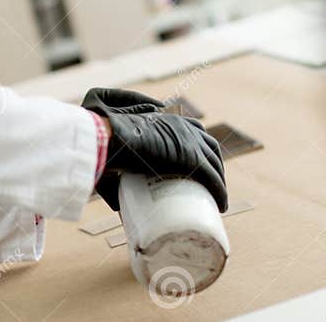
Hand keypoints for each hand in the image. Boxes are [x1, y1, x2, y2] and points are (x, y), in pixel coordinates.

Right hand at [81, 87, 227, 212]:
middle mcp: (181, 126)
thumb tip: (118, 205)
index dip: (200, 148)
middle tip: (210, 185)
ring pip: (214, 161)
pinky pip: (212, 177)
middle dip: (214, 164)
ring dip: (219, 179)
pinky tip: (222, 203)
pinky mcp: (189, 156)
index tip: (199, 166)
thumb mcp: (114, 154)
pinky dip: (219, 190)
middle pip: (209, 145)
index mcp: (166, 120)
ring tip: (217, 199)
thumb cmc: (103, 143)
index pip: (193, 130)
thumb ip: (115, 174)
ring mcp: (187, 139)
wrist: (106, 138)